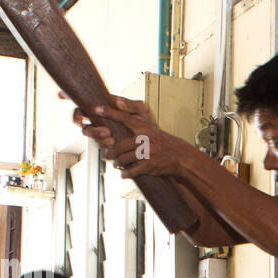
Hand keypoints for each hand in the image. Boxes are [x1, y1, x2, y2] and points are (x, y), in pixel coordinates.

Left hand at [68, 95, 186, 178]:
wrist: (180, 156)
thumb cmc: (164, 142)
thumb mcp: (152, 127)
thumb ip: (136, 118)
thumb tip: (118, 103)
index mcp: (145, 128)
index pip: (125, 118)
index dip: (110, 113)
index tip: (97, 109)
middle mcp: (145, 139)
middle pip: (120, 145)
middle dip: (111, 152)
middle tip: (107, 154)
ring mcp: (147, 153)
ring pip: (124, 159)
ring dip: (117, 163)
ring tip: (116, 163)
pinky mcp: (149, 166)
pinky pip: (132, 171)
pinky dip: (126, 174)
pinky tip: (124, 174)